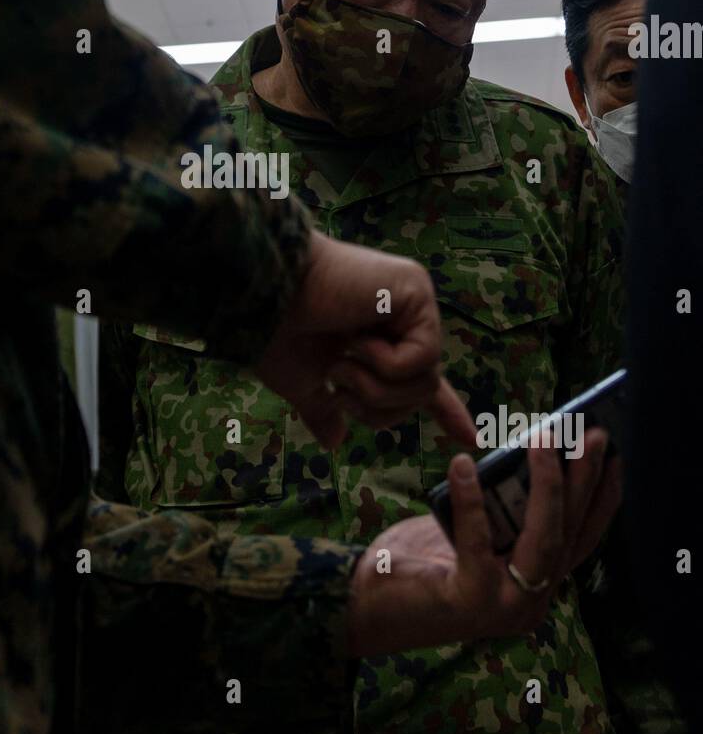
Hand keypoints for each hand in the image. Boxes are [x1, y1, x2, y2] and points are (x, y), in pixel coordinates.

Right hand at [253, 231, 475, 449]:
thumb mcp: (302, 383)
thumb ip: (324, 408)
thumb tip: (334, 441)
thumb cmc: (276, 332)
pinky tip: (355, 339)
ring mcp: (412, 303)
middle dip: (379, 406)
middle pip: (422, 392)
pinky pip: (422, 357)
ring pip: (426, 381)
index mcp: (379, 341)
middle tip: (340, 388)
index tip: (470, 439)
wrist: (262, 296)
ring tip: (341, 362)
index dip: (446, 411)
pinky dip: (385, 364)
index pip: (419, 380)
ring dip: (377, 388)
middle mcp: (401, 319)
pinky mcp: (415, 291)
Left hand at [346, 426, 621, 653]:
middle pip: (570, 534)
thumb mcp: (470, 533)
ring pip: (541, 540)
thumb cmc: (418, 564)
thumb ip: (501, 511)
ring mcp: (504, 607)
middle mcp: (530, 602)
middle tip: (592, 433)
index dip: (603, 498)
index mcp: (534, 586)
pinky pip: (477, 543)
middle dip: (584, 480)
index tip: (616, 455)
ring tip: (542, 439)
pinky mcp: (469, 601)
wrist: (365, 608)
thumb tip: (527, 457)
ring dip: (546, 485)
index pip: (582, 539)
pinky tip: (462, 464)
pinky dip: (471, 500)